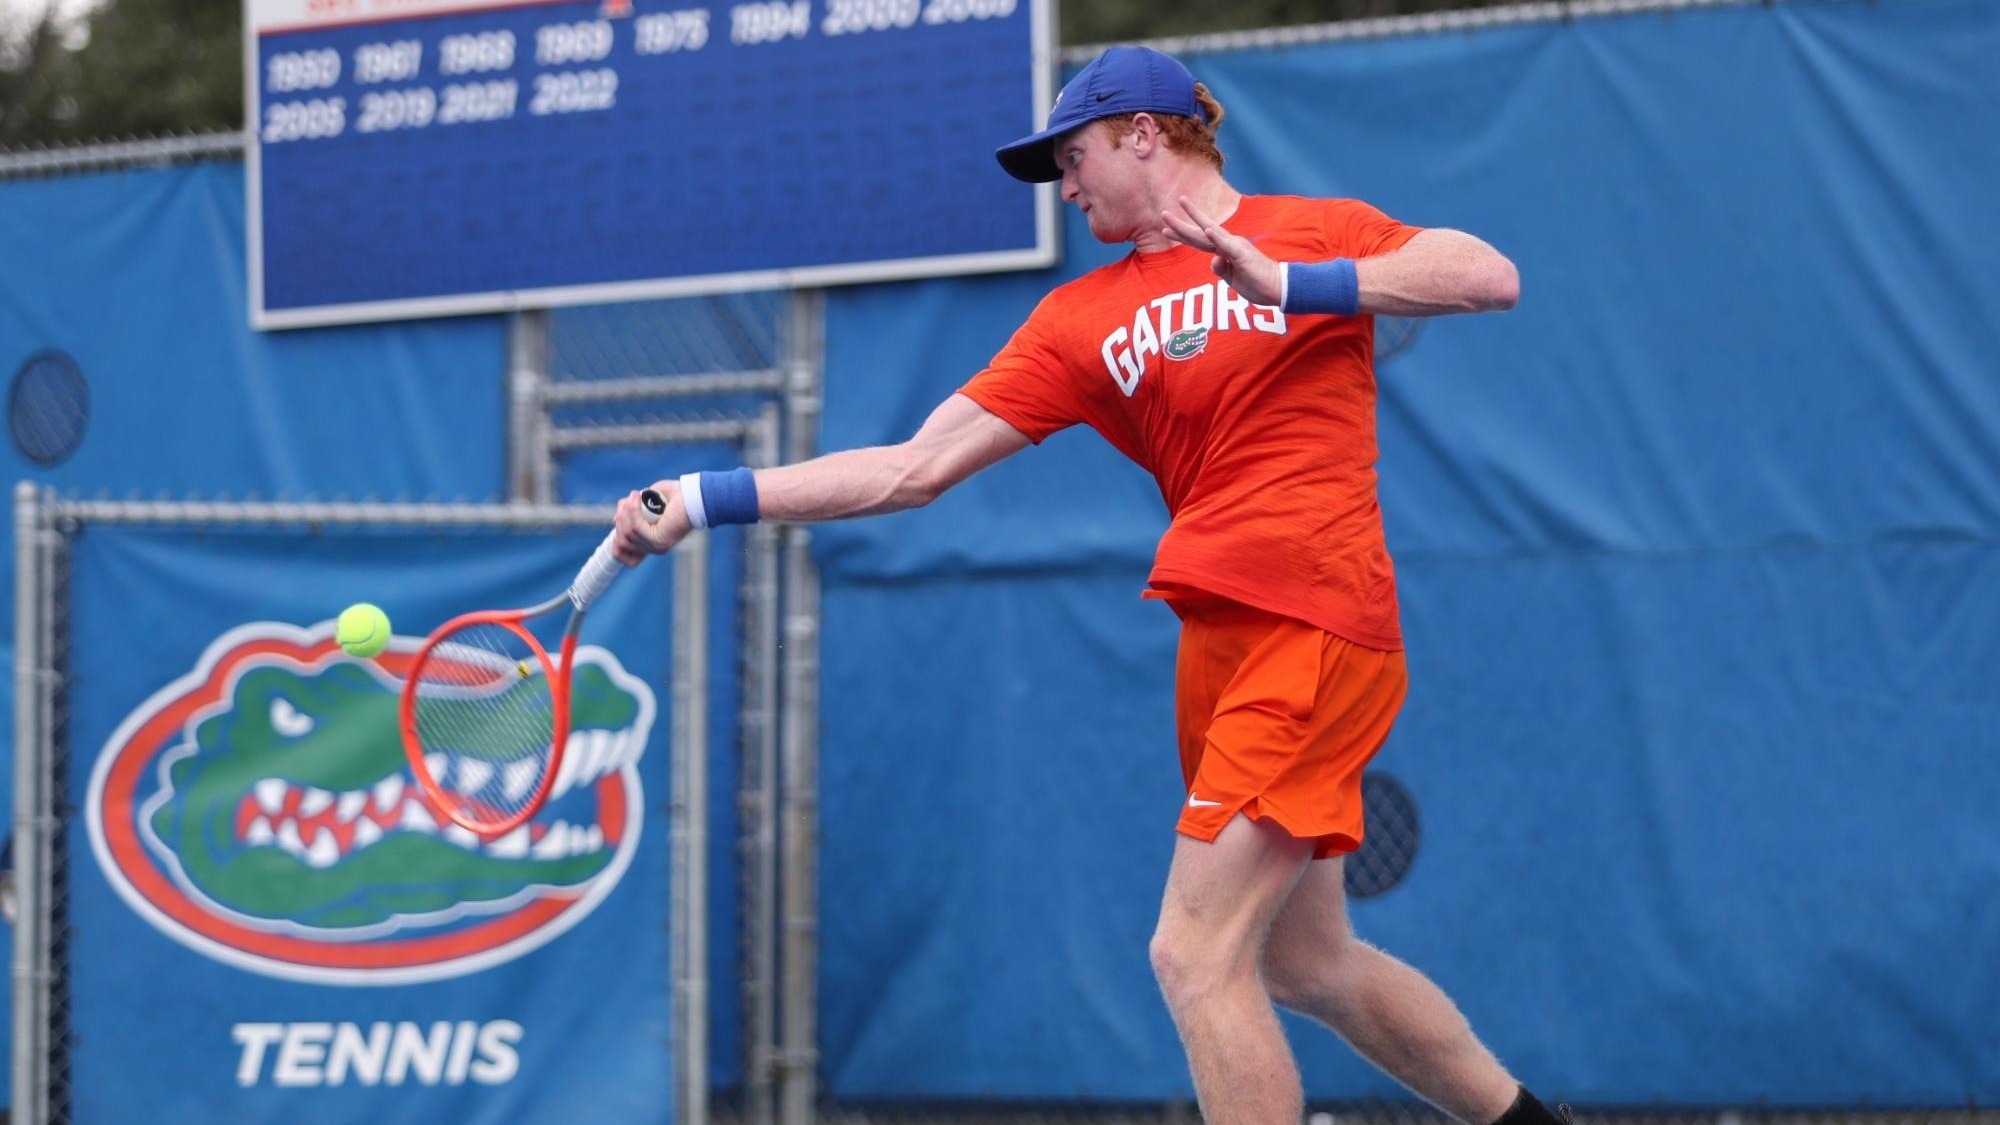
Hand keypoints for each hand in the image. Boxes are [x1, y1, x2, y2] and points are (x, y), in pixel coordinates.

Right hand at [612, 480, 692, 563]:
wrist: (694, 496)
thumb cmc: (674, 496)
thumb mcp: (646, 504)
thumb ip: (630, 513)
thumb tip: (615, 520)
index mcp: (651, 542)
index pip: (628, 560)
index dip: (616, 546)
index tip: (617, 520)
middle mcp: (653, 548)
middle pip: (622, 541)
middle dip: (621, 518)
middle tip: (630, 500)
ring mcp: (656, 547)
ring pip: (627, 534)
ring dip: (627, 512)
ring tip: (635, 496)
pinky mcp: (659, 541)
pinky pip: (635, 529)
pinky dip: (633, 511)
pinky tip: (638, 498)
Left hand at [1161, 196, 1283, 307]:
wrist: (1278, 289)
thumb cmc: (1257, 284)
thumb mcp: (1233, 279)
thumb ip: (1221, 269)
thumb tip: (1213, 261)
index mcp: (1225, 251)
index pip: (1199, 241)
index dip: (1182, 235)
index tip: (1165, 230)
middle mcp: (1229, 245)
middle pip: (1200, 233)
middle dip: (1180, 225)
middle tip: (1163, 213)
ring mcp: (1235, 248)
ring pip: (1211, 233)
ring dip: (1195, 220)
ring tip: (1181, 206)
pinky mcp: (1243, 256)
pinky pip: (1227, 246)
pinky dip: (1217, 237)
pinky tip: (1207, 228)